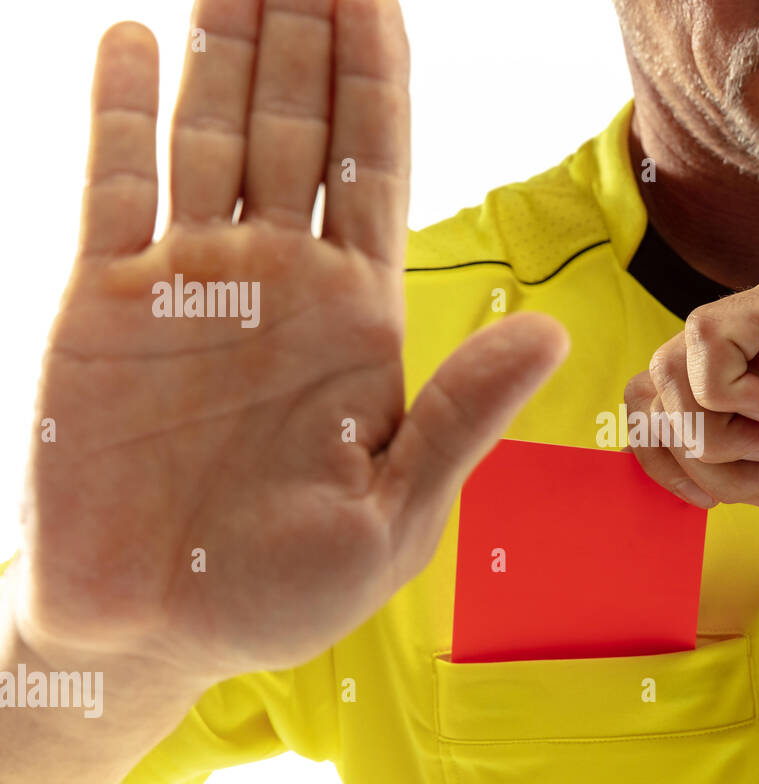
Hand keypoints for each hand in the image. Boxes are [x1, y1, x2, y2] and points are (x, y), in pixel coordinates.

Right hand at [16, 0, 567, 684]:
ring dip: (223, 45)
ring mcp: (188, 283)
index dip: (377, 76)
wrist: (155, 635)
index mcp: (357, 318)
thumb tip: (546, 331)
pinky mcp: (100, 306)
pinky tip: (128, 40)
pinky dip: (116, 113)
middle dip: (304, 31)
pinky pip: (110, 185)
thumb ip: (460, 415)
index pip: (376, 165)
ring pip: (210, 132)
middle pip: (298, 124)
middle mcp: (278, 280)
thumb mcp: (392, 513)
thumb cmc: (285, 593)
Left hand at [625, 273, 758, 519]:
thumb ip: (714, 467)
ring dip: (715, 428)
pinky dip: (726, 390)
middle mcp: (743, 345)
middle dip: (694, 452)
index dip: (663, 457)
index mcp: (738, 382)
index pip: (651, 405)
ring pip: (670, 365)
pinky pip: (706, 335)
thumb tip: (650, 447)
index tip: (716, 495)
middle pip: (652, 389)